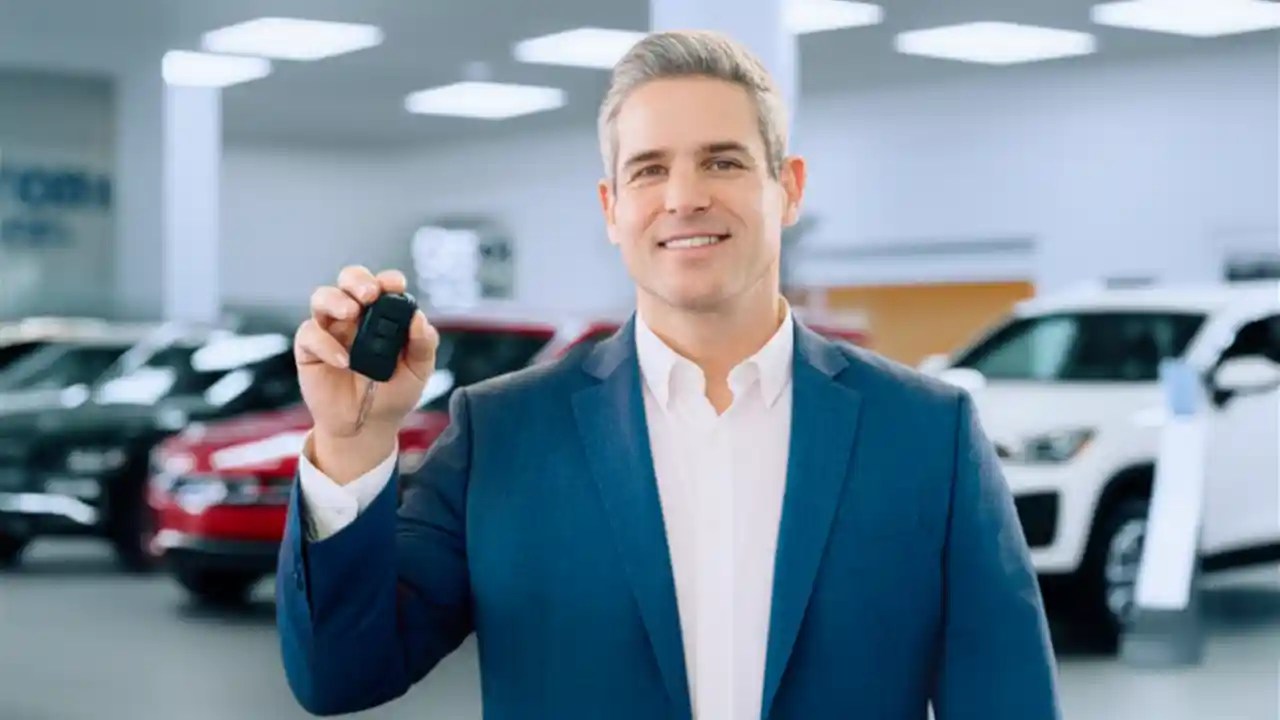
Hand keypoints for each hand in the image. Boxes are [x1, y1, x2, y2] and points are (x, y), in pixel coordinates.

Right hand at [294, 266, 437, 480]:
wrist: (368, 426)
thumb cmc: (394, 394)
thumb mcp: (418, 371)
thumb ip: (423, 345)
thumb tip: (419, 319)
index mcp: (384, 315)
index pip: (383, 286)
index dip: (388, 280)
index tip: (395, 285)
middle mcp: (355, 316)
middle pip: (348, 280)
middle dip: (357, 280)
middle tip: (369, 295)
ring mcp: (331, 330)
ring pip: (323, 298)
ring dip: (335, 300)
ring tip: (350, 314)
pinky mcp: (309, 350)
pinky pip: (309, 334)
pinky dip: (325, 343)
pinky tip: (343, 360)